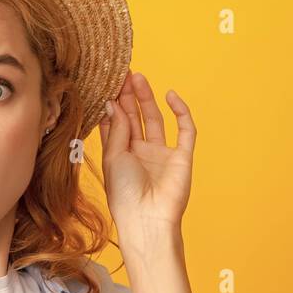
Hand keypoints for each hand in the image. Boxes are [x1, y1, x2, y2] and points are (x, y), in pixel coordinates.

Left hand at [97, 70, 195, 241]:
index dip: (113, 105)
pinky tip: (170, 96)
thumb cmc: (124, 194)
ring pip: (155, 119)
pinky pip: (185, 130)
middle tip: (123, 74)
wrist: (147, 219)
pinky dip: (181, 112)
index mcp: (120, 156)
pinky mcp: (182, 156)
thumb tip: (114, 103)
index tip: (106, 84)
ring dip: (147, 98)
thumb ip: (117, 129)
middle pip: (135, 118)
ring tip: (138, 77)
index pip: (116, 125)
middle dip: (128, 97)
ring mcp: (162, 154)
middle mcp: (140, 153)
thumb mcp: (114, 157)